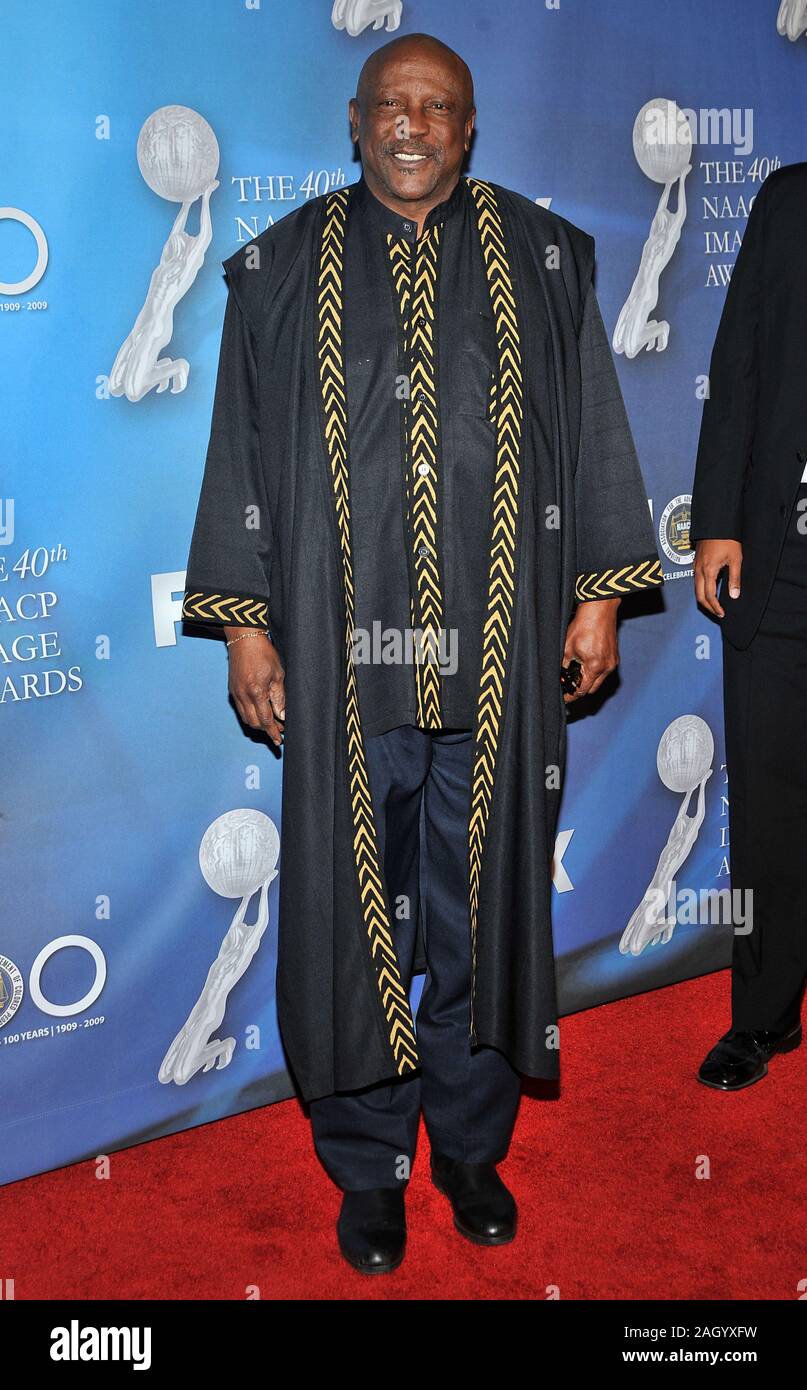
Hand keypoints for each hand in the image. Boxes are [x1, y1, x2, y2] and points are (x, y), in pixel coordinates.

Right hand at [225, 631, 285, 746]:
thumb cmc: (263, 653)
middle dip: (266, 730)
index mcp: (256, 691)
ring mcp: (236, 693)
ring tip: (271, 723)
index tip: (279, 740)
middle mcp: (243, 695)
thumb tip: (282, 715)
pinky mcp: (232, 690)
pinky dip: (250, 715)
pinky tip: (259, 712)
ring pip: (246, 718)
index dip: (273, 731)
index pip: (266, 719)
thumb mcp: (278, 674)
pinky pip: (240, 709)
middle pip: (254, 723)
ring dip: (258, 724)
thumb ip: (279, 697)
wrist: (244, 639)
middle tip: (279, 730)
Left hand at [562, 598, 619, 702]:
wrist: (600, 609)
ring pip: (598, 680)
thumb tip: (560, 676)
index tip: (564, 697)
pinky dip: (594, 671)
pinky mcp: (614, 656)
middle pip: (592, 688)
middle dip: (580, 688)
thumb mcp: (567, 647)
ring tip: (575, 671)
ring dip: (587, 679)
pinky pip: (604, 670)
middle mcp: (607, 667)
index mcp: (595, 667)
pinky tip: (585, 663)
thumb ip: (564, 665)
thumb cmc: (584, 625)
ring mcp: (613, 661)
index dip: (571, 695)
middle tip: (567, 685)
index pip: (582, 690)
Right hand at [694, 539, 742, 618]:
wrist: (716, 524)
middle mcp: (699, 570)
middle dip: (708, 607)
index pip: (709, 596)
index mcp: (708, 571)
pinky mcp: (696, 563)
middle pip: (699, 596)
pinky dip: (702, 590)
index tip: (722, 613)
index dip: (715, 607)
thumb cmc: (727, 539)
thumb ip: (735, 579)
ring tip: (715, 604)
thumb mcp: (736, 559)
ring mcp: (695, 567)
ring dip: (704, 599)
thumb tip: (734, 595)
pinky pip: (696, 581)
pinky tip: (711, 590)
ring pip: (696, 589)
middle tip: (718, 613)